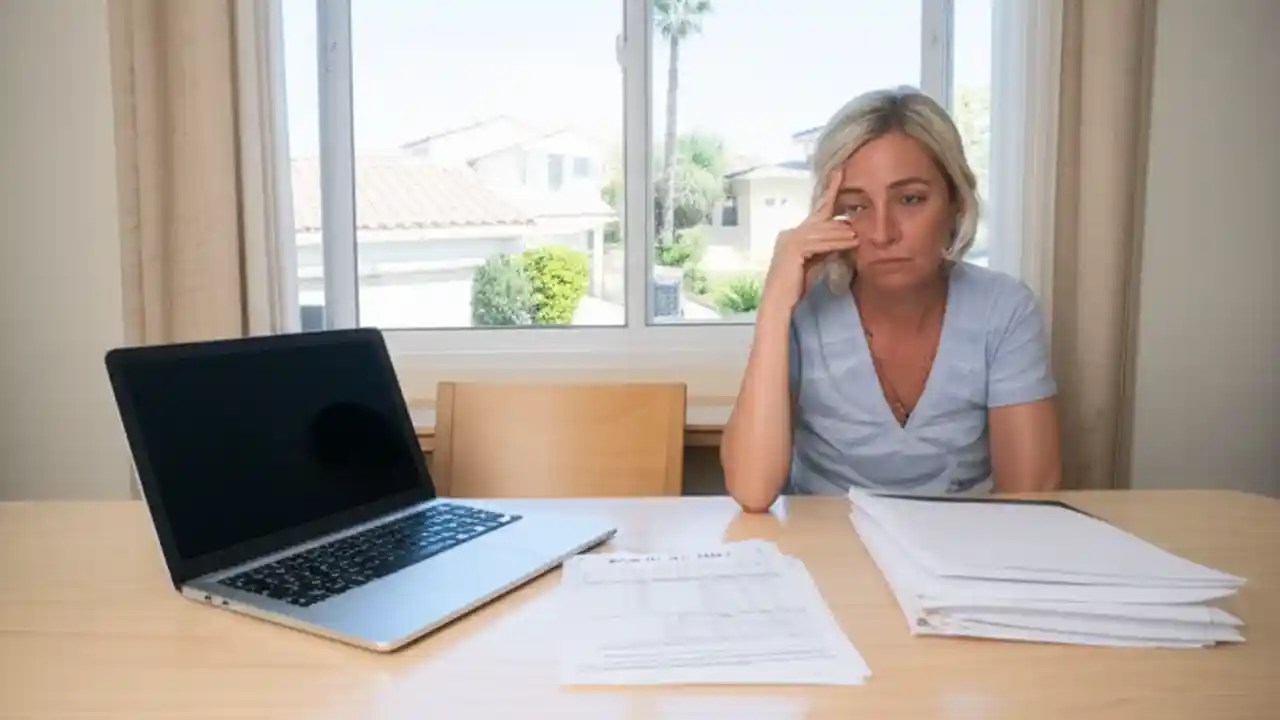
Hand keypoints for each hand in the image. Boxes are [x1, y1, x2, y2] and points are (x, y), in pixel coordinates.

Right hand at [760, 170, 859, 311]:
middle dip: (840, 221)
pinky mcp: (794, 248)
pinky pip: (821, 243)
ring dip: (842, 234)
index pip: (815, 212)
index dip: (829, 192)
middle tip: (859, 219)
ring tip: (859, 235)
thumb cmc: (795, 287)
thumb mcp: (814, 263)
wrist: (778, 302)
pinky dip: (838, 243)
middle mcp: (789, 233)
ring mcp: (790, 240)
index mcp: (792, 235)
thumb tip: (844, 237)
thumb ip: (825, 248)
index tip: (840, 175)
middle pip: (821, 221)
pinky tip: (851, 244)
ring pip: (823, 231)